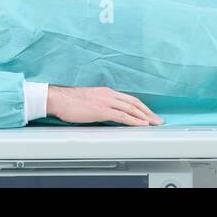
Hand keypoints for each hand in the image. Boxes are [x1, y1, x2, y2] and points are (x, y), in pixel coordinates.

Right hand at [46, 86, 162, 125]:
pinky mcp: (101, 110)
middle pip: (134, 102)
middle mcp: (109, 94)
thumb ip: (101, 105)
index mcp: (106, 92)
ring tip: (153, 123)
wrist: (59, 99)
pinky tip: (141, 124)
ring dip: (144, 116)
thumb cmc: (70, 102)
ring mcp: (106, 101)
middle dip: (148, 112)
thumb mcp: (90, 101)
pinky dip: (134, 120)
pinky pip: (122, 115)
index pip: (129, 99)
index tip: (149, 113)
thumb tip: (109, 115)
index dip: (141, 106)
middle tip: (158, 120)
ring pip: (131, 108)